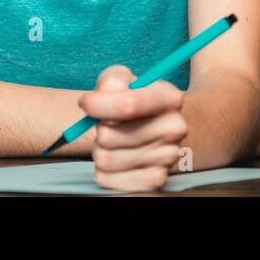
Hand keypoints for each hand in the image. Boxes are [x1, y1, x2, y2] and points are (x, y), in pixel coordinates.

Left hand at [78, 65, 186, 191]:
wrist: (145, 126)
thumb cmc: (129, 99)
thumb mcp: (121, 79)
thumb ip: (112, 80)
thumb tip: (105, 93)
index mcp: (170, 98)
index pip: (129, 104)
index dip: (99, 105)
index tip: (85, 103)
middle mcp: (175, 128)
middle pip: (111, 135)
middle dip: (99, 129)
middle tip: (108, 124)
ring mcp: (168, 157)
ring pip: (105, 158)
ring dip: (100, 150)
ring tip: (113, 141)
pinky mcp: (155, 180)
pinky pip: (106, 178)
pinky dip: (103, 170)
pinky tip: (117, 158)